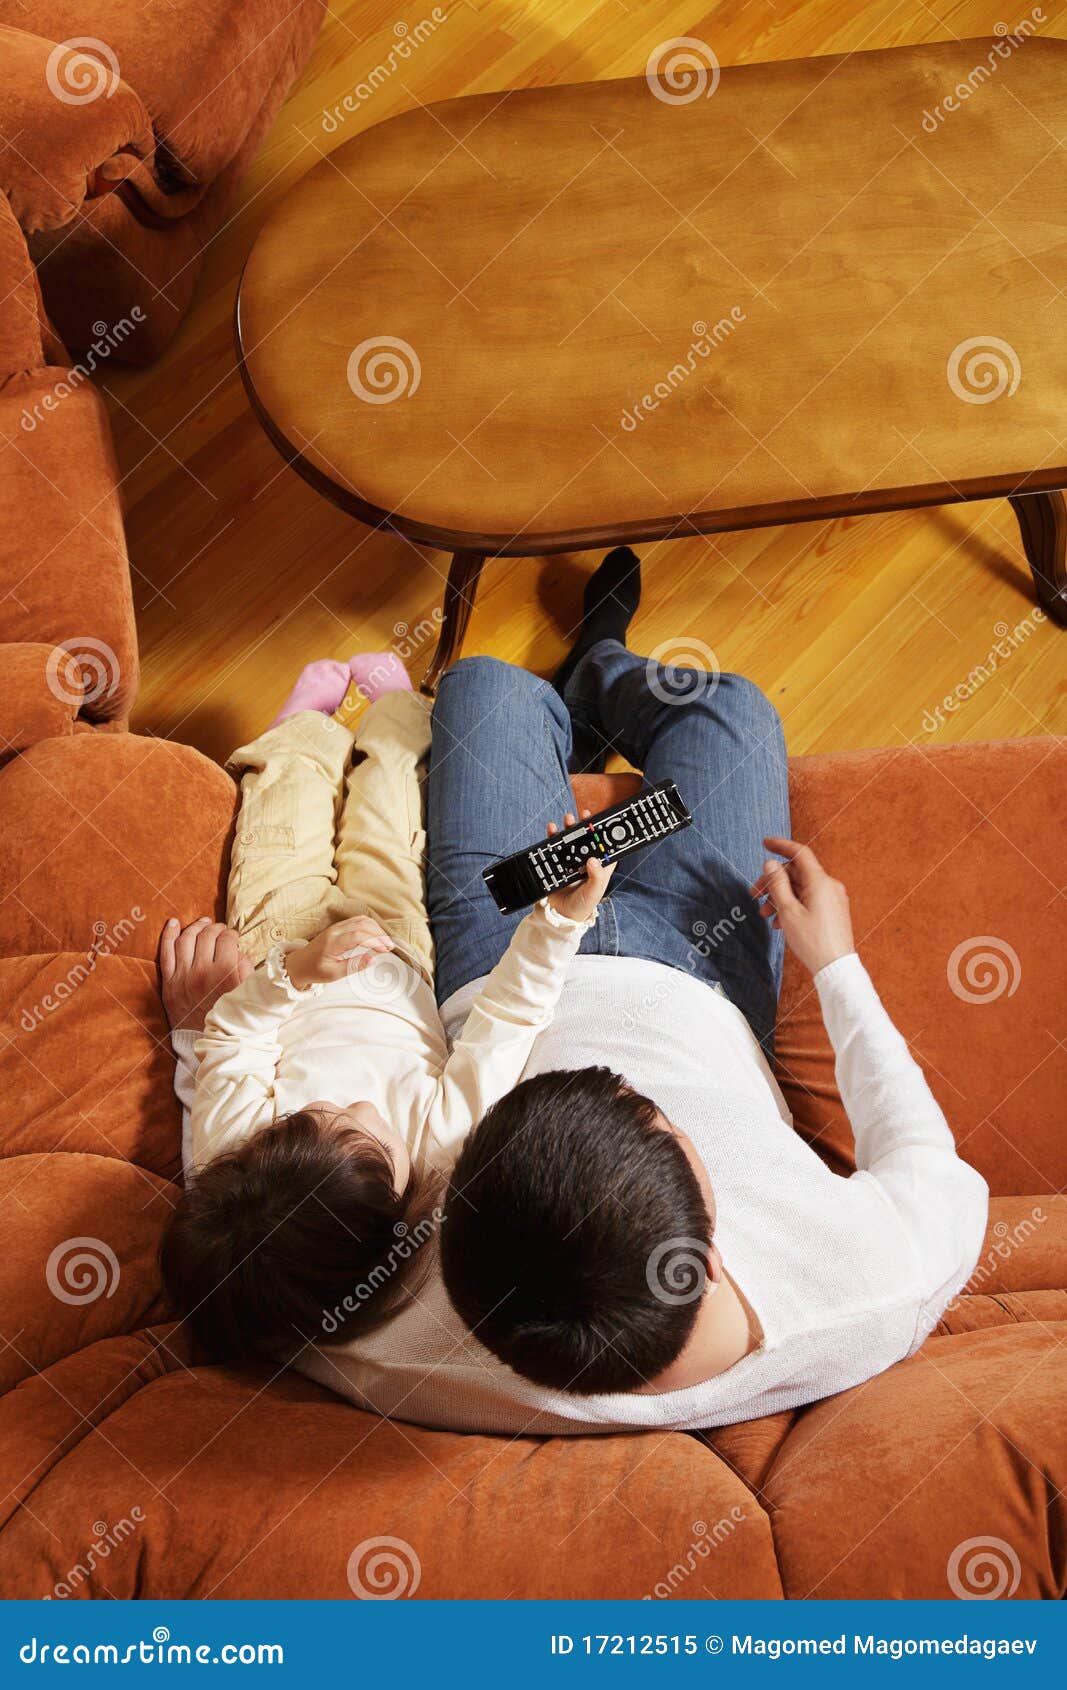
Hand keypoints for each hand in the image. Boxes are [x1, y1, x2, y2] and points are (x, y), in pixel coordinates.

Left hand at [159, 918, 251, 1031]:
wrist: (216, 1045)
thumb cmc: (237, 1019)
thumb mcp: (250, 992)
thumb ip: (245, 966)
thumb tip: (236, 948)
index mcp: (225, 973)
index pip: (227, 939)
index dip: (232, 933)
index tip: (233, 935)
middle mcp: (202, 972)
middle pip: (207, 936)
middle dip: (215, 928)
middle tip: (219, 929)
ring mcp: (183, 977)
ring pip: (186, 939)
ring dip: (195, 927)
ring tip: (202, 923)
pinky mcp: (169, 984)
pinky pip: (166, 953)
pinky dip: (169, 935)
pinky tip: (174, 923)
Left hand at [286, 915, 393, 989]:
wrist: (300, 964)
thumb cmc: (315, 970)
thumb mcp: (334, 974)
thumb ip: (354, 966)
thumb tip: (373, 959)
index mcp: (332, 943)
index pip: (358, 936)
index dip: (375, 941)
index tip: (385, 950)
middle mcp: (335, 931)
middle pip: (362, 925)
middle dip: (379, 934)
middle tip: (389, 947)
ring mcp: (336, 927)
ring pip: (361, 920)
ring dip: (376, 929)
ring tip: (385, 942)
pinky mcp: (338, 927)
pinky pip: (357, 921)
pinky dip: (370, 926)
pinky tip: (376, 936)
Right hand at [545, 810, 615, 923]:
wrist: (561, 914)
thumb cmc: (583, 905)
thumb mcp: (593, 892)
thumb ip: (597, 878)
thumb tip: (594, 860)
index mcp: (600, 867)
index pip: (606, 847)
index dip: (606, 834)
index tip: (604, 821)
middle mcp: (587, 861)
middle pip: (588, 839)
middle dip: (586, 826)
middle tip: (584, 814)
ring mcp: (572, 861)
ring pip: (572, 840)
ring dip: (570, 828)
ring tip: (568, 819)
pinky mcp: (558, 862)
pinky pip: (556, 847)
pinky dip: (553, 836)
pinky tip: (551, 828)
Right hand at [750, 837, 854, 975]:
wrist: (835, 967)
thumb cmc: (812, 941)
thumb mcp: (788, 911)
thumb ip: (777, 884)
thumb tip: (771, 864)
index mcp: (820, 882)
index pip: (800, 853)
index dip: (781, 845)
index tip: (764, 843)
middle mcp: (829, 886)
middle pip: (796, 874)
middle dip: (773, 882)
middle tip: (754, 895)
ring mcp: (833, 899)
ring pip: (801, 888)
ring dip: (780, 897)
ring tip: (766, 915)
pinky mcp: (832, 911)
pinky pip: (809, 900)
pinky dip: (793, 905)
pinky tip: (781, 923)